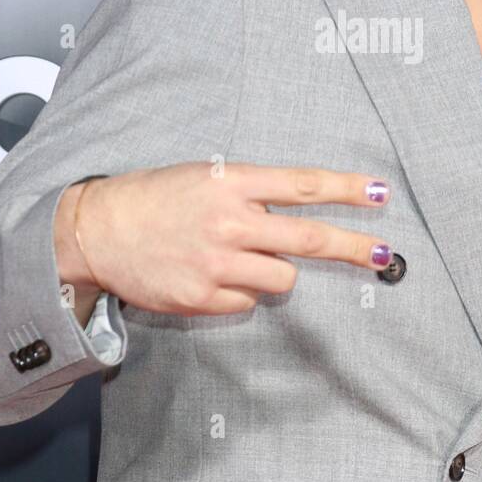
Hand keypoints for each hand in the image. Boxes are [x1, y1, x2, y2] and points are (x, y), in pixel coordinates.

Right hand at [58, 161, 393, 316]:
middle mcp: (229, 222)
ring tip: (241, 259)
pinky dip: (239, 293)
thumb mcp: (204, 178)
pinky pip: (247, 302)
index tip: (381, 193)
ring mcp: (217, 263)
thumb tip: (295, 216)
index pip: (303, 185)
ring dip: (275, 272)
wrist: (98, 231)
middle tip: (383, 255)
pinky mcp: (202, 297)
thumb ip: (250, 195)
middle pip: (308, 238)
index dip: (347, 189)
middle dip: (352, 247)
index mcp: (232, 183)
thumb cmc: (155, 199)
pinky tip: (210, 277)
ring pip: (282, 278)